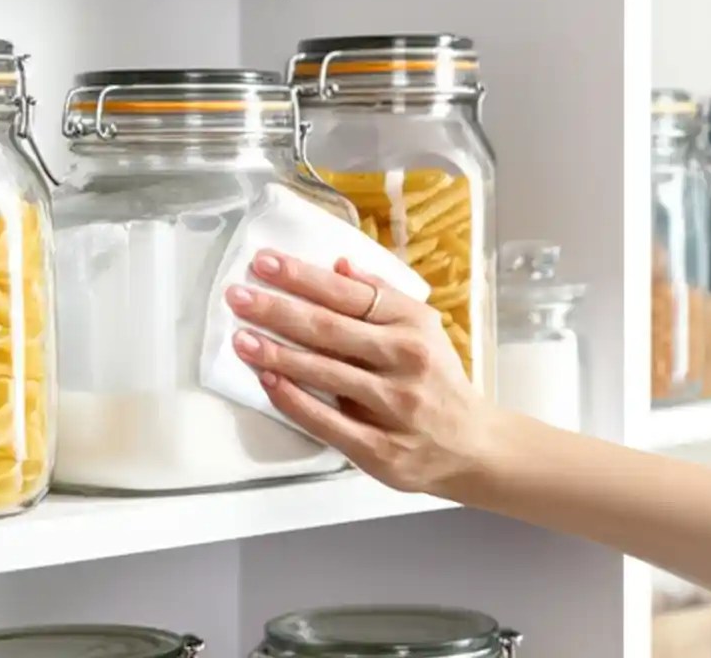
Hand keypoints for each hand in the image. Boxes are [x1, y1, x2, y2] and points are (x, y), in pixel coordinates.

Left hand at [224, 248, 505, 501]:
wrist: (473, 447)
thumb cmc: (436, 382)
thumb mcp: (422, 329)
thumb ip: (381, 297)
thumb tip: (338, 266)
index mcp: (412, 325)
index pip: (348, 294)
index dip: (303, 277)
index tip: (265, 263)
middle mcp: (405, 360)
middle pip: (330, 328)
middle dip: (278, 309)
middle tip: (238, 296)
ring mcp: (393, 405)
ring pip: (325, 372)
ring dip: (277, 354)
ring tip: (241, 339)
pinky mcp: (379, 447)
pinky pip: (327, 421)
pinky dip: (294, 400)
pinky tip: (267, 382)